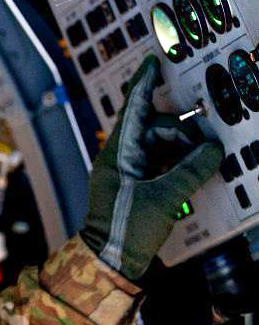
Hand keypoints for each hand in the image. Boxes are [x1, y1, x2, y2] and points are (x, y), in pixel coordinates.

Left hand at [81, 56, 222, 280]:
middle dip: (183, 132)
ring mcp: (129, 174)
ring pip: (163, 148)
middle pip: (156, 129)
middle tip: (209, 145)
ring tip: (206, 162)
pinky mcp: (138, 188)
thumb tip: (213, 150)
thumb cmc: (126, 230)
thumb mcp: (164, 199)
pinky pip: (163, 166)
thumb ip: (191, 171)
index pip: (133, 111)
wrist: (110, 262)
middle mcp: (121, 159)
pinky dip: (181, 166)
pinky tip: (198, 174)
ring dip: (185, 151)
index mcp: (117, 155)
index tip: (153, 62)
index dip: (144, 85)